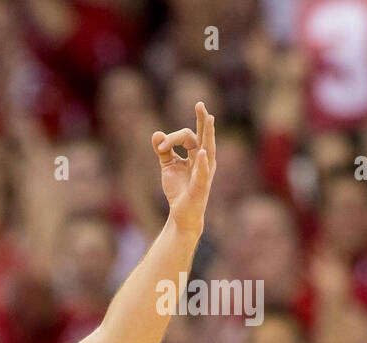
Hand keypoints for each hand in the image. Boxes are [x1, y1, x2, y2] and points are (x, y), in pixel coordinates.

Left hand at [151, 102, 216, 236]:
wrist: (181, 214)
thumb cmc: (178, 189)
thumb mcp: (168, 167)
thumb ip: (163, 151)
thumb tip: (156, 133)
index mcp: (196, 154)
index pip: (188, 136)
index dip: (172, 138)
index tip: (160, 146)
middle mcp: (203, 160)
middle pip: (203, 137)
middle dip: (202, 120)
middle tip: (200, 104)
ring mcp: (204, 172)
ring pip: (207, 150)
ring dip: (207, 135)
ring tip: (209, 119)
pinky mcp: (200, 186)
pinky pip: (202, 173)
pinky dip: (202, 163)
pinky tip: (201, 153)